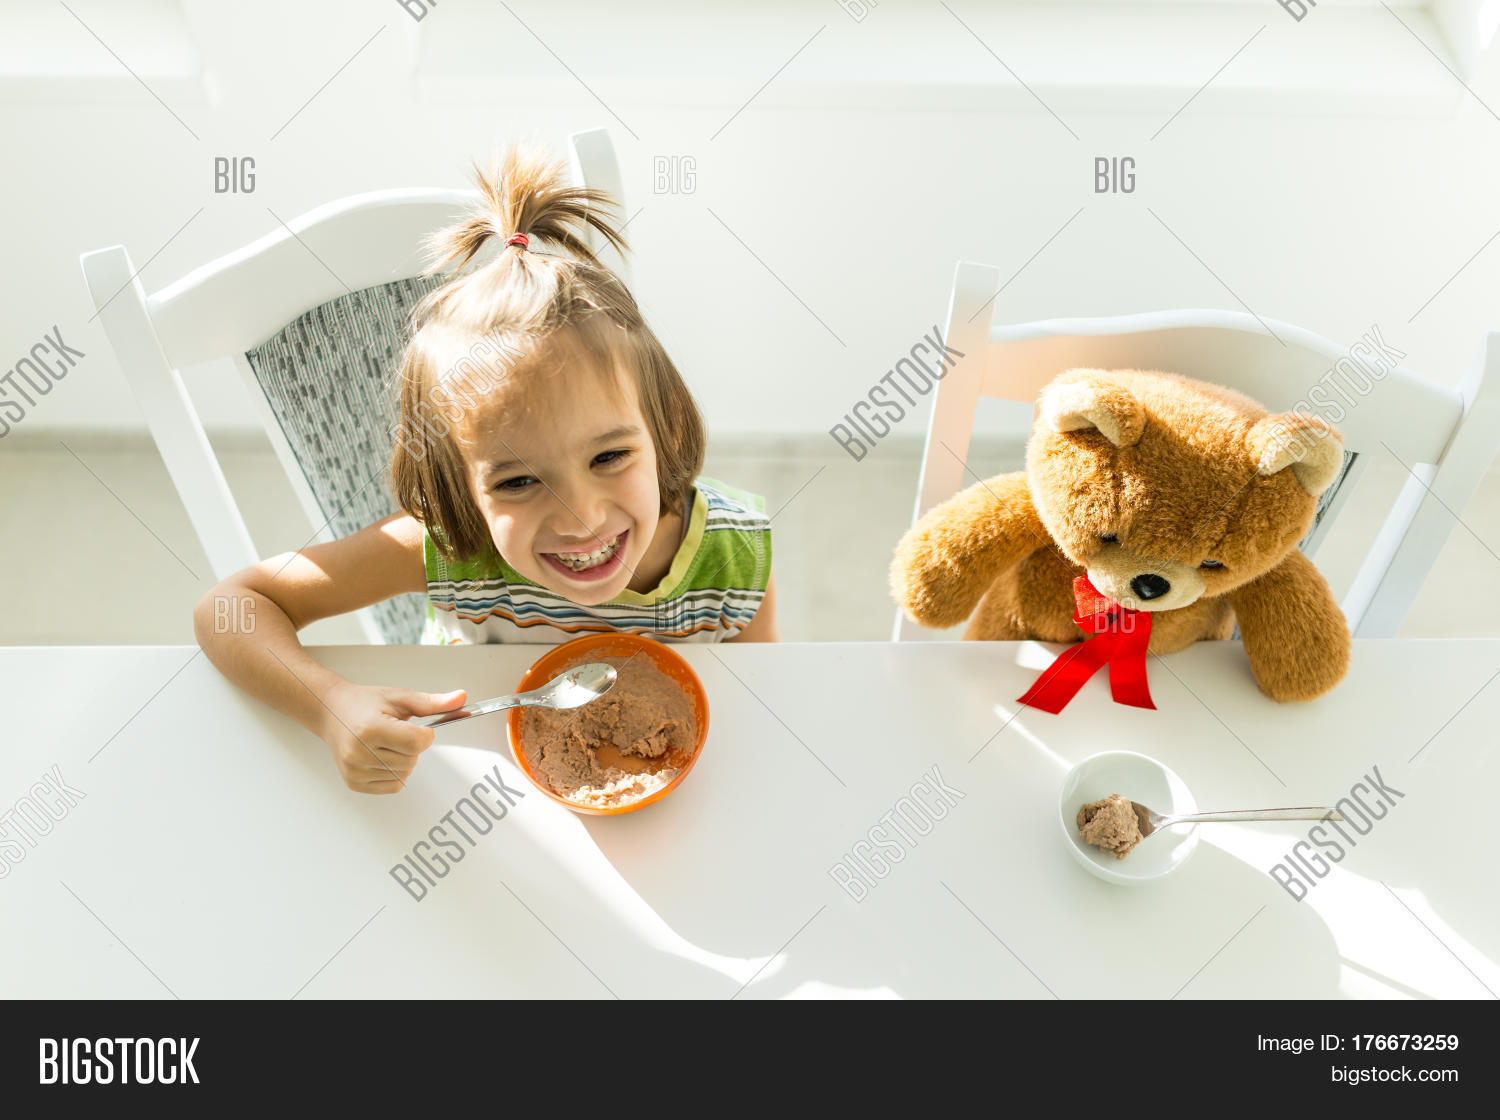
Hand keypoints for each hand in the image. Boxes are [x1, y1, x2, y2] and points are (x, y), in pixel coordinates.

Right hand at [318, 682, 466, 792]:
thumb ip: (432, 703)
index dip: (424, 735)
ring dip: (403, 759)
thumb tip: (461, 699)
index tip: (414, 726)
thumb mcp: (400, 698)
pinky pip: (393, 785)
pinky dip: (394, 772)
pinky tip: (380, 756)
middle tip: (394, 732)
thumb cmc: (364, 704)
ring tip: (385, 742)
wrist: (332, 712)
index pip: (417, 743)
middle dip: (412, 746)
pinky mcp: (353, 783)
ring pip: (404, 774)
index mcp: (371, 728)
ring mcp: (355, 770)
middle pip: (412, 760)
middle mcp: (359, 752)